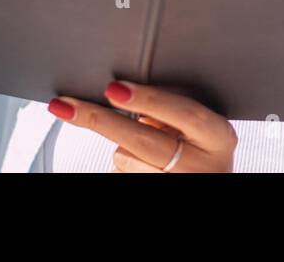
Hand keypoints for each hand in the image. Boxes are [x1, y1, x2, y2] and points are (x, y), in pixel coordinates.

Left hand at [49, 80, 236, 172]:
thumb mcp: (199, 124)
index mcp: (218, 136)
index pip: (182, 112)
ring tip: (141, 142)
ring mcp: (179, 185)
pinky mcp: (155, 194)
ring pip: (126, 159)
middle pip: (142, 141)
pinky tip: (139, 162)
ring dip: (121, 146)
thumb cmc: (200, 145)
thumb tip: (120, 90)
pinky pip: (121, 174)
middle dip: (100, 120)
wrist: (208, 178)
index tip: (113, 89)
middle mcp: (203, 166)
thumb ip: (171, 107)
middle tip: (66, 106)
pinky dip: (122, 164)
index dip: (147, 99)